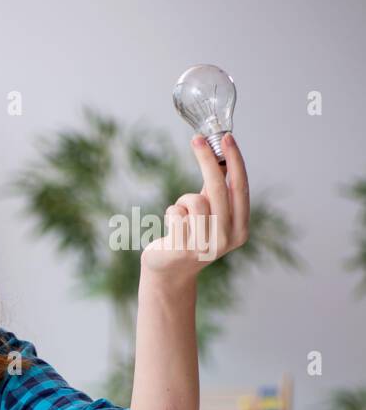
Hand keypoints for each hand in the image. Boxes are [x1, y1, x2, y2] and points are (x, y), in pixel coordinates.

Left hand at [141, 132, 249, 277]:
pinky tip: (171, 228)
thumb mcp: (211, 214)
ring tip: (180, 214)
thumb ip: (218, 190)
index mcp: (240, 229)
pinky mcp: (182, 249)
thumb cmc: (190, 235)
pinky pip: (175, 213)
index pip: (240, 187)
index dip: (234, 160)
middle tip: (196, 139)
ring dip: (183, 200)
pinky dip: (171, 213)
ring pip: (194, 200)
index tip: (225, 137)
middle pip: (218, 188)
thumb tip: (221, 153)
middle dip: (207, 159)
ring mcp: (205, 245)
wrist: (169, 272)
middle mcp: (227, 238)